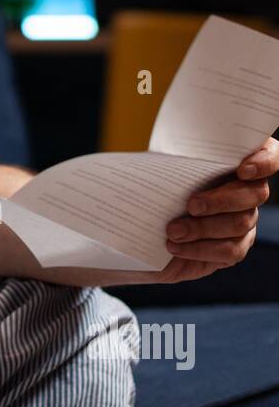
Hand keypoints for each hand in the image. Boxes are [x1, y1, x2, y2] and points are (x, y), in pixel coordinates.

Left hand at [150, 137, 277, 283]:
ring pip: (240, 223)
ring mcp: (246, 220)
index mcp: (236, 162)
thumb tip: (166, 159)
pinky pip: (230, 251)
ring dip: (203, 228)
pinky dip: (200, 249)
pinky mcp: (236, 246)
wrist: (141, 228)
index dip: (264, 162)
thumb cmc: (154, 190)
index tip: (242, 170)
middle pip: (255, 193)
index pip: (270, 155)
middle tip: (191, 205)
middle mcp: (248, 191)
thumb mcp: (160, 170)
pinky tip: (176, 247)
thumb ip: (176, 159)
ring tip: (173, 231)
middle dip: (221, 200)